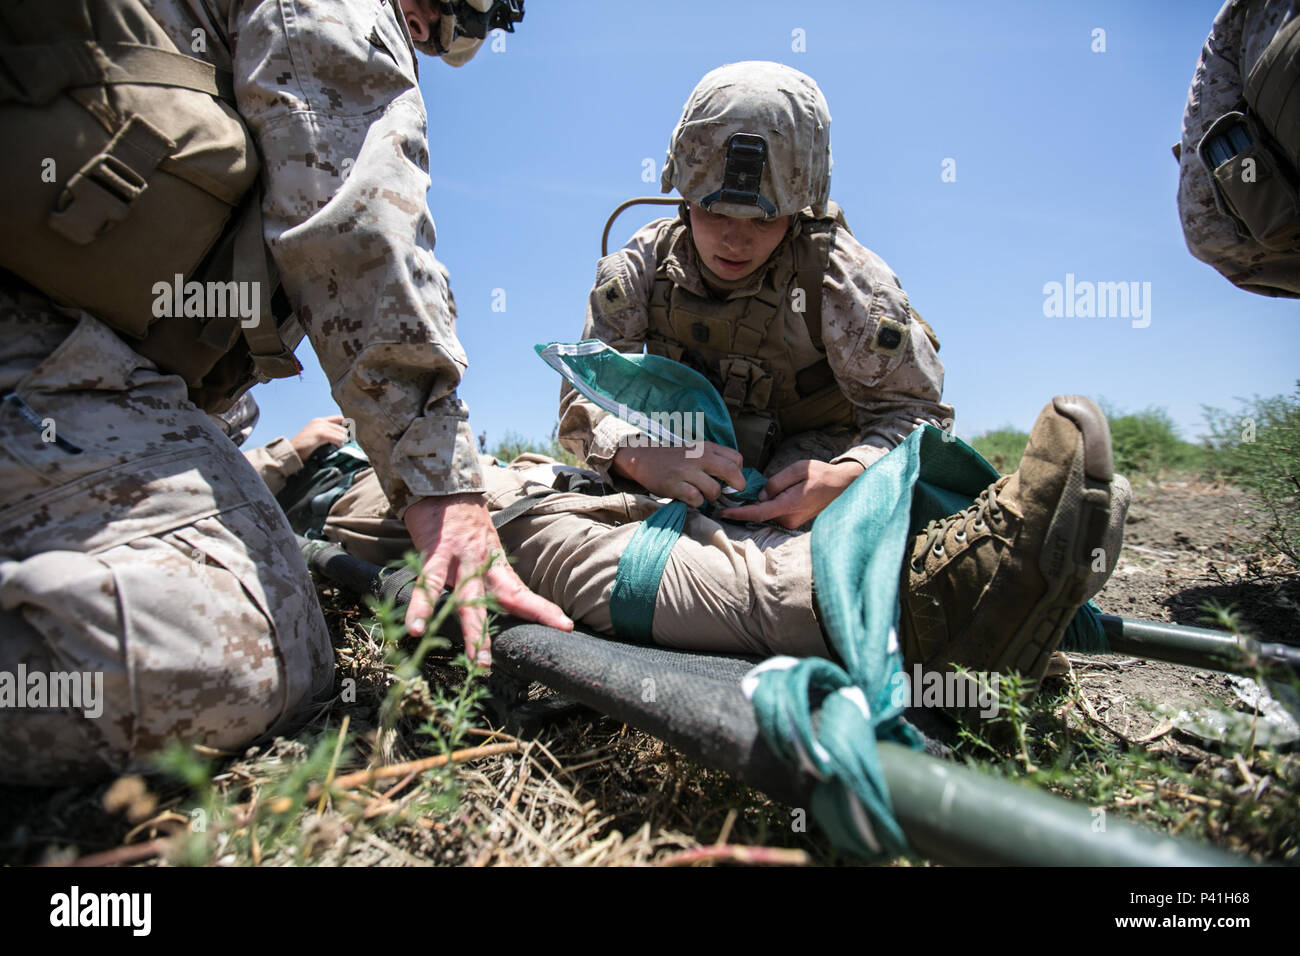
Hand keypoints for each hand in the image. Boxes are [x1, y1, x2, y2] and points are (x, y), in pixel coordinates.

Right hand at [289, 414, 349, 460]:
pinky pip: (337, 437)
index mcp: (319, 421)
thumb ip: (327, 435)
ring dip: (343, 440)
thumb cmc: (304, 448)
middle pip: (342, 426)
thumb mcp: (316, 438)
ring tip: (340, 446)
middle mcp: (320, 421)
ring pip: (341, 432)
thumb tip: (343, 439)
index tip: (349, 436)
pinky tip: (338, 447)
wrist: (292, 451)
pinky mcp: (320, 433)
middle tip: (346, 444)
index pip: (339, 418)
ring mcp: (320, 426)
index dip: (346, 426)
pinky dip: (339, 442)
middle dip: (346, 436)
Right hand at [402, 494, 572, 664]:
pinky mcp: (438, 553)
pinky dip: (421, 607)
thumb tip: (496, 599)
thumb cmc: (463, 522)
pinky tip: (416, 628)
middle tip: (528, 655)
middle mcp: (485, 564)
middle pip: (506, 599)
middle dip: (521, 626)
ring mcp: (463, 559)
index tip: (565, 626)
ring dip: (474, 633)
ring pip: (470, 601)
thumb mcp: (482, 548)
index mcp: (496, 565)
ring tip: (476, 662)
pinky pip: (430, 584)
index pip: (522, 592)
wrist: (444, 486)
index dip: (543, 610)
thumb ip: (486, 574)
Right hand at [612, 441, 745, 507]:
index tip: (733, 480)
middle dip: (737, 485)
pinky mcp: (674, 485)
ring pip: (714, 490)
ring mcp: (686, 471)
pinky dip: (696, 503)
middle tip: (730, 493)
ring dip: (711, 497)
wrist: (643, 457)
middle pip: (731, 471)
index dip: (739, 472)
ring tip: (702, 494)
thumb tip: (733, 477)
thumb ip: (713, 458)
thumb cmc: (673, 457)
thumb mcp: (695, 450)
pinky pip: (696, 498)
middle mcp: (698, 457)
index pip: (736, 458)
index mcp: (706, 447)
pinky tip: (690, 498)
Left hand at [720, 459, 864, 528]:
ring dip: (760, 504)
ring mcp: (792, 522)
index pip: (758, 513)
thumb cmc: (821, 475)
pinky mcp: (794, 522)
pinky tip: (772, 495)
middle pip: (760, 513)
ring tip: (762, 490)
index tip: (723, 512)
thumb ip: (776, 482)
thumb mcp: (798, 469)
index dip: (738, 513)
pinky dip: (769, 506)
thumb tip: (760, 495)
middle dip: (748, 504)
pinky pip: (775, 514)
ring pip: (768, 513)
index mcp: (789, 505)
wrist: (842, 486)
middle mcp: (789, 519)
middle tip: (736, 493)